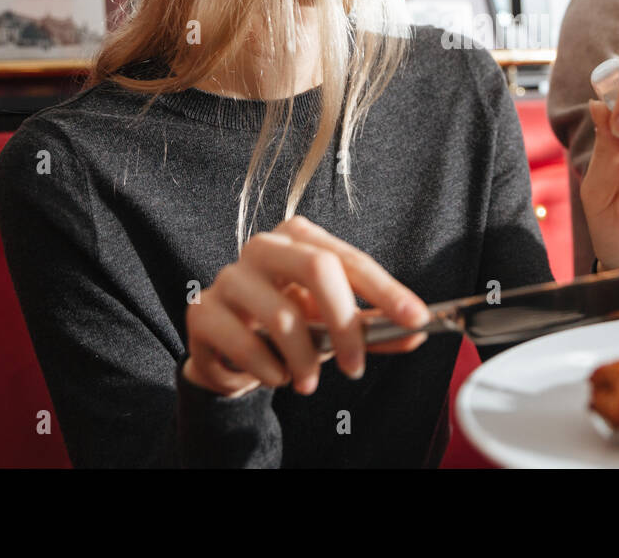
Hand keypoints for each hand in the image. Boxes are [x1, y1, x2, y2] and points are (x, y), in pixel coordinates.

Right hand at [183, 215, 431, 396]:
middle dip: (344, 323)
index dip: (386, 290)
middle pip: (317, 268)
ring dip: (304, 359)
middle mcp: (264, 247)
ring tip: (309, 382)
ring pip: (281, 315)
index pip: (350, 259)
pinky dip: (269, 369)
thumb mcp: (334, 323)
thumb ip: (372, 327)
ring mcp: (229, 276)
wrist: (230, 350)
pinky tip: (277, 376)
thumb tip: (416, 334)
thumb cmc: (289, 323)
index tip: (415, 319)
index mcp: (300, 237)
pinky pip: (245, 343)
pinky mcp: (203, 311)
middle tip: (355, 366)